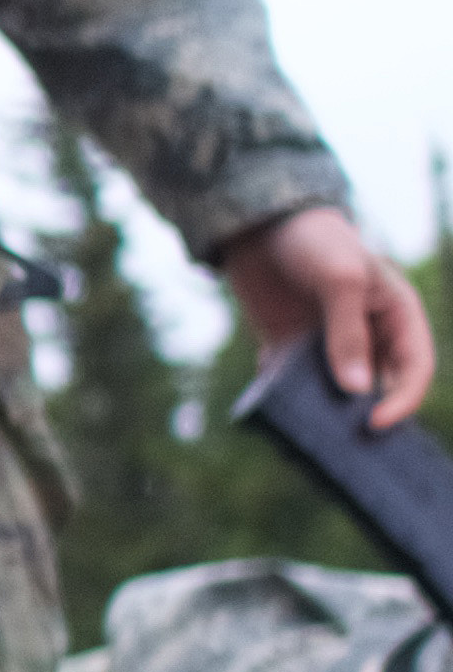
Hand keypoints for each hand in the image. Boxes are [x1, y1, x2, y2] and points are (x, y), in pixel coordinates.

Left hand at [217, 202, 437, 431]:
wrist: (257, 224)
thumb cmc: (314, 240)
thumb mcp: (341, 280)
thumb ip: (348, 334)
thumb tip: (356, 390)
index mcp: (396, 315)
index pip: (415, 368)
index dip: (403, 399)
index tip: (374, 422)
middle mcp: (368, 334)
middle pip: (380, 387)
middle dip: (368, 415)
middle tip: (350, 447)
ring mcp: (330, 344)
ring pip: (338, 392)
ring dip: (328, 414)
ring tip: (314, 439)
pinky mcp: (292, 349)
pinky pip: (297, 384)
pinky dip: (291, 399)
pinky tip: (278, 410)